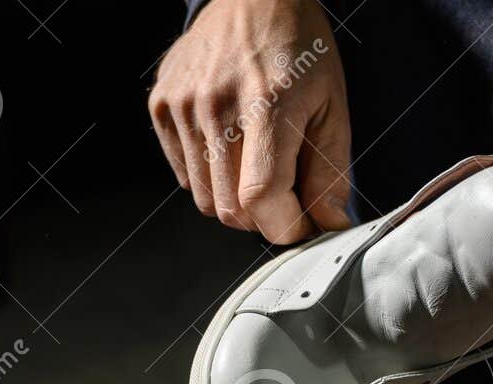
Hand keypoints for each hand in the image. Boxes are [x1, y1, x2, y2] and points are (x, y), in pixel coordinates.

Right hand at [149, 0, 351, 242]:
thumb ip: (330, 170)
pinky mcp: (161, 106)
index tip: (302, 223)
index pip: (262, 199)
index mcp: (267, 105)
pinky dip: (209, 174)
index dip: (286, 226)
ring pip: (204, 199)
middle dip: (263, 217)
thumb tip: (328, 224)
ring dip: (234, 198)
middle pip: (230, 210)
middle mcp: (217, 106)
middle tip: (283, 191)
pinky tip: (229, 142)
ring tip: (255, 161)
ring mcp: (183, 106)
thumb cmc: (298, 47)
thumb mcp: (331, 104)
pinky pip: (184, 173)